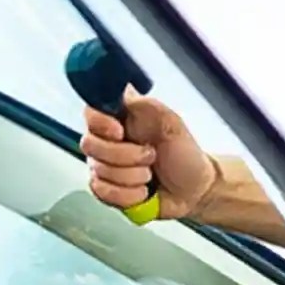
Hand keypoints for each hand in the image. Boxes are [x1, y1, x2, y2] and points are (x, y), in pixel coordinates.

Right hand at [80, 88, 218, 219]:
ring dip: (132, 177)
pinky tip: (143, 191)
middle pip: (90, 145)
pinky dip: (128, 195)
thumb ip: (146, 106)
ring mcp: (105, 167)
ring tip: (151, 174)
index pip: (91, 114)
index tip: (119, 132)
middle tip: (150, 155)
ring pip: (99, 172)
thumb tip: (124, 89)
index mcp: (121, 120)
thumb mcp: (172, 124)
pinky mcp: (108, 191)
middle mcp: (108, 142)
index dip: (100, 124)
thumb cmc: (185, 154)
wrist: (194, 189)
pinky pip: (103, 193)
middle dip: (125, 155)